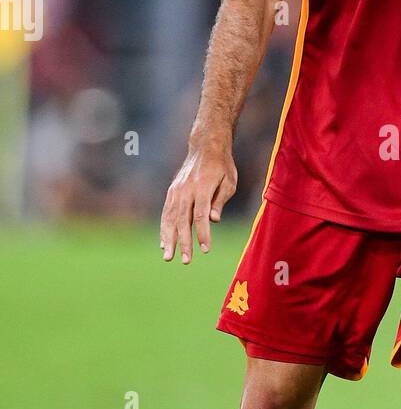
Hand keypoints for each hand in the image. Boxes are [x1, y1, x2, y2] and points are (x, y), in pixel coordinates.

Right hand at [160, 138, 237, 263]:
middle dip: (184, 242)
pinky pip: (166, 213)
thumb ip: (220, 200)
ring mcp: (176, 190)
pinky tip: (164, 244)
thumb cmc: (222, 166)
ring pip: (170, 218)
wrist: (205, 147)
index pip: (200, 215)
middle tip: (186, 261)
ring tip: (168, 257)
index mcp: (202, 186)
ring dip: (169, 239)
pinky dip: (164, 229)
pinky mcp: (172, 192)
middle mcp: (186, 189)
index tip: (205, 249)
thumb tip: (213, 220)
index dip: (202, 234)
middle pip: (183, 220)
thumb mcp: (229, 181)